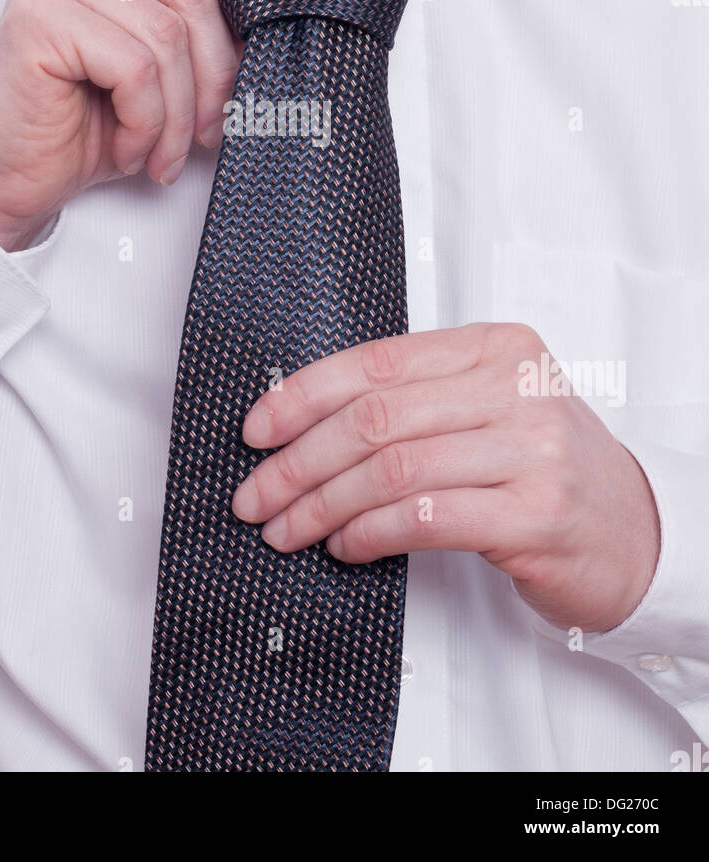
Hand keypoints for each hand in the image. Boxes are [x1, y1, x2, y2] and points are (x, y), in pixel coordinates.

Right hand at [0, 0, 237, 249]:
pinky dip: (146, 120)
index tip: (241, 78)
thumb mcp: (159, 67)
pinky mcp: (38, 19)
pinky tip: (129, 147)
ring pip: (167, 35)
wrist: (9, 179)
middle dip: (215, 74)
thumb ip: (200, 30)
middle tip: (208, 131)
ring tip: (164, 153)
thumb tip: (271, 32)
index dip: (237, 15)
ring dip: (178, 112)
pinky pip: (134, 68)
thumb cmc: (81, 124)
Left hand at [233, 323, 660, 632]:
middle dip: (299, 460)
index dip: (304, 395)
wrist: (636, 533)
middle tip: (257, 494)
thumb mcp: (489, 408)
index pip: (377, 361)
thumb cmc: (545, 468)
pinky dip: (370, 534)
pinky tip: (345, 546)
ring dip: (323, 504)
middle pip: (375, 417)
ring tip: (289, 528)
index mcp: (495, 348)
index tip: (258, 429)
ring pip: (393, 468)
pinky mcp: (537, 514)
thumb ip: (416, 400)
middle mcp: (516, 388)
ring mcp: (532, 449)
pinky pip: (427, 517)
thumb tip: (302, 420)